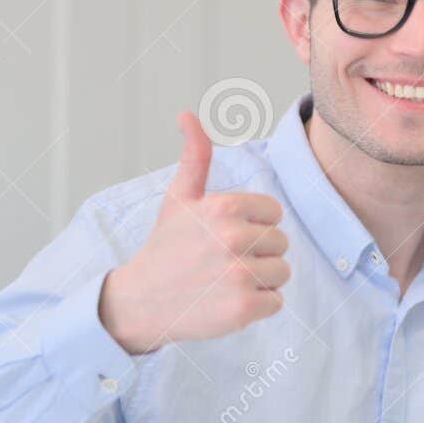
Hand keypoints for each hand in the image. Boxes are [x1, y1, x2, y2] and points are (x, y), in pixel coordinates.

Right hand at [98, 111, 289, 353]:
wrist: (141, 302)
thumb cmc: (167, 247)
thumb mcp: (179, 198)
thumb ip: (195, 157)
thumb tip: (187, 114)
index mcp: (225, 207)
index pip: (274, 213)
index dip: (253, 225)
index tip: (224, 235)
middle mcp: (234, 237)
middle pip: (281, 243)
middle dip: (257, 253)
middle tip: (221, 262)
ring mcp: (240, 274)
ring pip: (282, 273)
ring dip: (260, 281)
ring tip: (224, 281)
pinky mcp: (244, 308)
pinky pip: (277, 302)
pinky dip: (257, 306)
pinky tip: (227, 301)